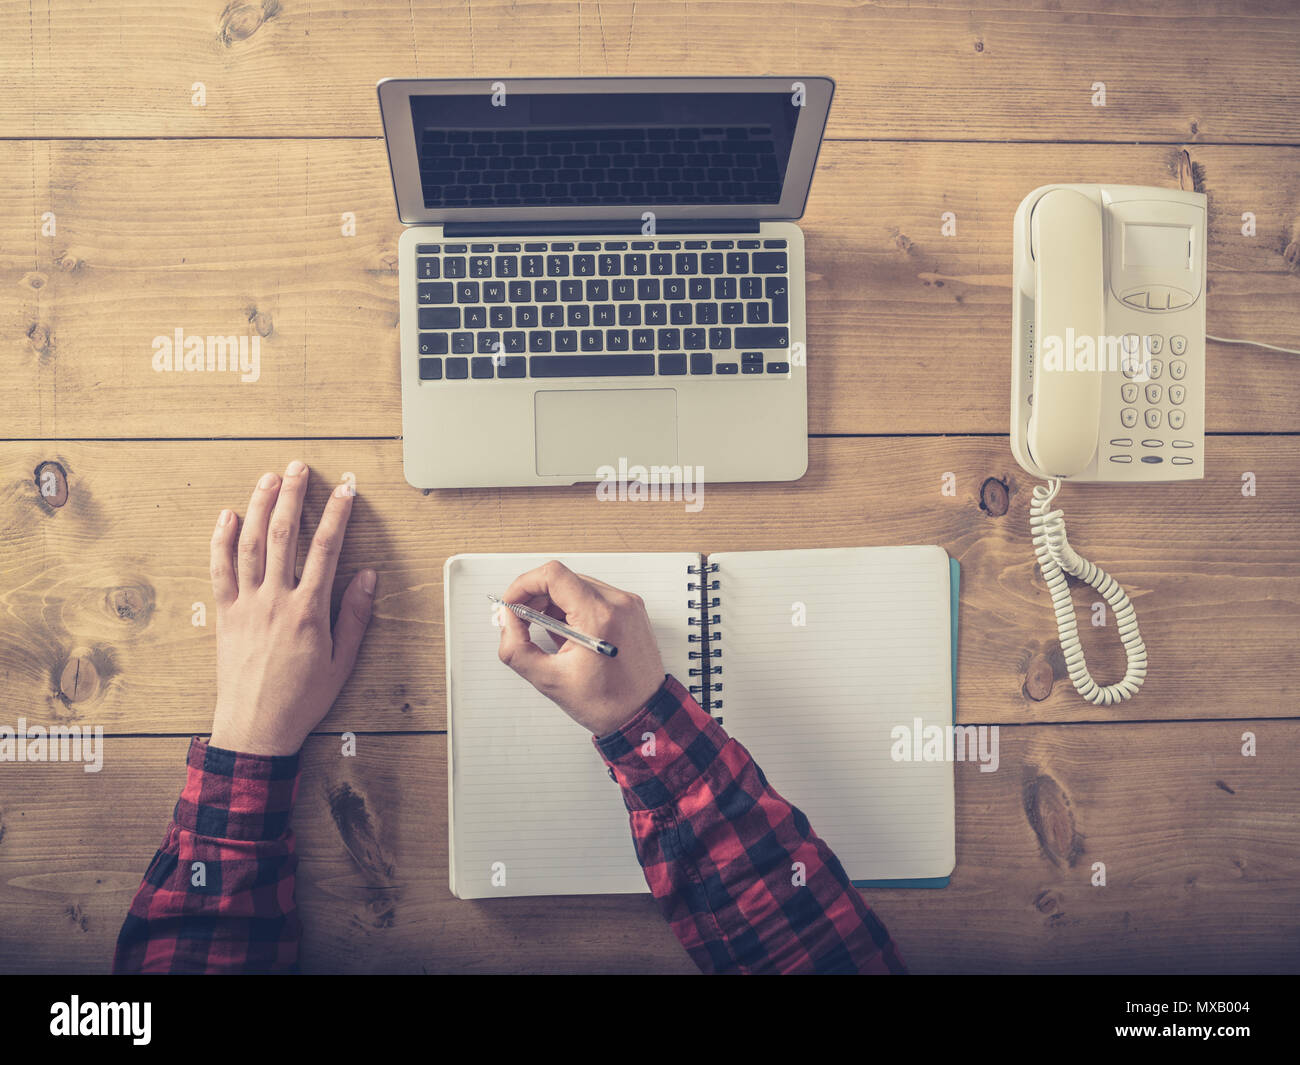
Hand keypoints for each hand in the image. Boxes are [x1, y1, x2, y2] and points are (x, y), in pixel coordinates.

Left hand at [208, 461, 375, 755]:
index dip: (337, 516)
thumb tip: (366, 576)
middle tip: (299, 468)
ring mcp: (246, 605)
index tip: (345, 492)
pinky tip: (227, 516)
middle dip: (292, 497)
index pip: (326, 549)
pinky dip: (221, 540)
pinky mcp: (225, 615)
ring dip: (259, 507)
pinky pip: (220, 570)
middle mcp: (275, 600)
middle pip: (284, 535)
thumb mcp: (342, 661)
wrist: (256, 727)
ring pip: (250, 544)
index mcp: (309, 611)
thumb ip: (354, 616)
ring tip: (268, 479)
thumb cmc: (302, 699)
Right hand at [497, 561, 665, 736]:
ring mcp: (628, 604)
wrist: (643, 714)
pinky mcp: (631, 609)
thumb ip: (516, 648)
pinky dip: (572, 608)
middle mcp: (618, 603)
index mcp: (600, 617)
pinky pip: (593, 595)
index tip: (512, 602)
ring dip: (553, 603)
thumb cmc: (607, 703)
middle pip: (563, 578)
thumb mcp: (549, 680)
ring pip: (577, 584)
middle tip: (520, 620)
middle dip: (535, 596)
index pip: (553, 575)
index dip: (524, 584)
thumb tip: (506, 621)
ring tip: (546, 632)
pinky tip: (566, 632)